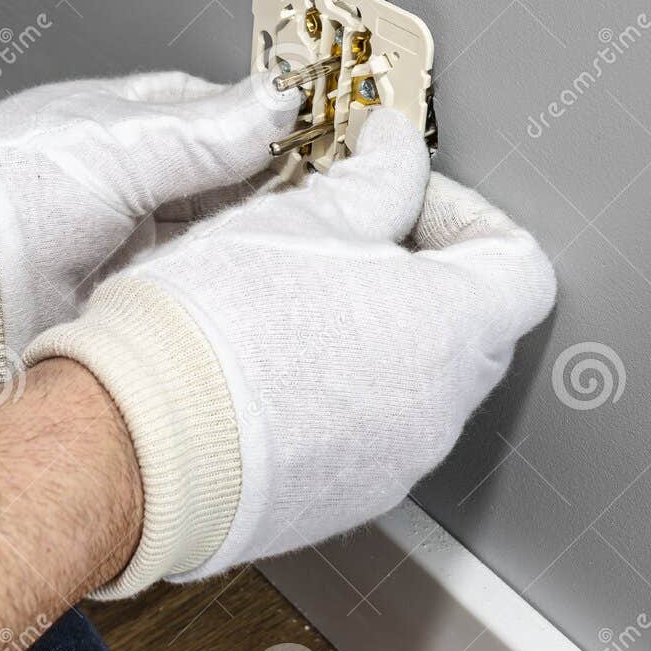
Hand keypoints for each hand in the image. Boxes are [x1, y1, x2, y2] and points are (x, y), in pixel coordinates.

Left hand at [0, 72, 297, 437]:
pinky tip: (266, 292)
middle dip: (276, 189)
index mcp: (116, 123)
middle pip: (223, 180)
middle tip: (343, 198)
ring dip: (256, 243)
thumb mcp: (119, 149)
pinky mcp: (123, 305)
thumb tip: (280, 97)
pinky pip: (192, 292)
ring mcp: (125, 246)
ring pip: (214, 239)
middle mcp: (124, 184)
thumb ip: (207, 131)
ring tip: (319, 246)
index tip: (331, 135)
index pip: (214, 112)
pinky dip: (227, 289)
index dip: (273, 122)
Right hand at [24, 108, 556, 594]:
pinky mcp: (339, 501)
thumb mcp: (300, 217)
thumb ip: (374, 177)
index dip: (468, 215)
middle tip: (346, 239)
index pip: (519, 265)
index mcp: (448, 330)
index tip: (408, 196)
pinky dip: (337, 396)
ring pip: (415, 385)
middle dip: (420, 274)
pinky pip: (364, 436)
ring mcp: (391, 466)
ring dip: (375, 338)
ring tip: (292, 303)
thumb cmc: (207, 327)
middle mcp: (436, 411)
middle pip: (472, 327)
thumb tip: (395, 149)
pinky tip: (267, 368)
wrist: (130, 440)